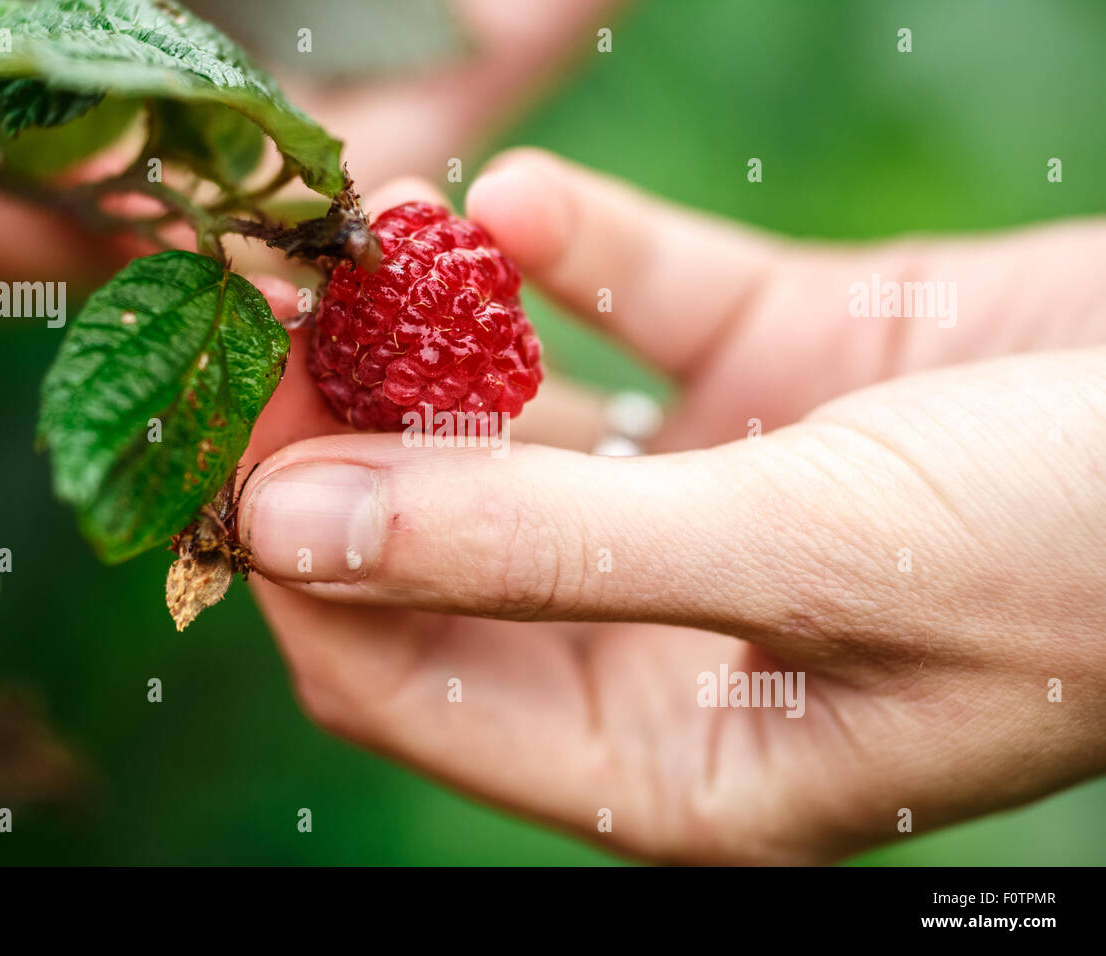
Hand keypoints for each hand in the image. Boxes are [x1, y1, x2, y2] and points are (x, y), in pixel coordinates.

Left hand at [234, 149, 1105, 862]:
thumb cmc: (1086, 555)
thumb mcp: (801, 559)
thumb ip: (540, 551)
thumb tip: (297, 528)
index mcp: (662, 756)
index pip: (394, 680)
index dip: (296, 562)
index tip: (224, 435)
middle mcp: (661, 637)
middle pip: (433, 540)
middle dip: (343, 428)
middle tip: (260, 305)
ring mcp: (710, 498)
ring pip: (514, 418)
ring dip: (435, 327)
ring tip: (361, 233)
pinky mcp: (767, 370)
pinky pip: (633, 311)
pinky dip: (577, 254)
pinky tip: (527, 205)